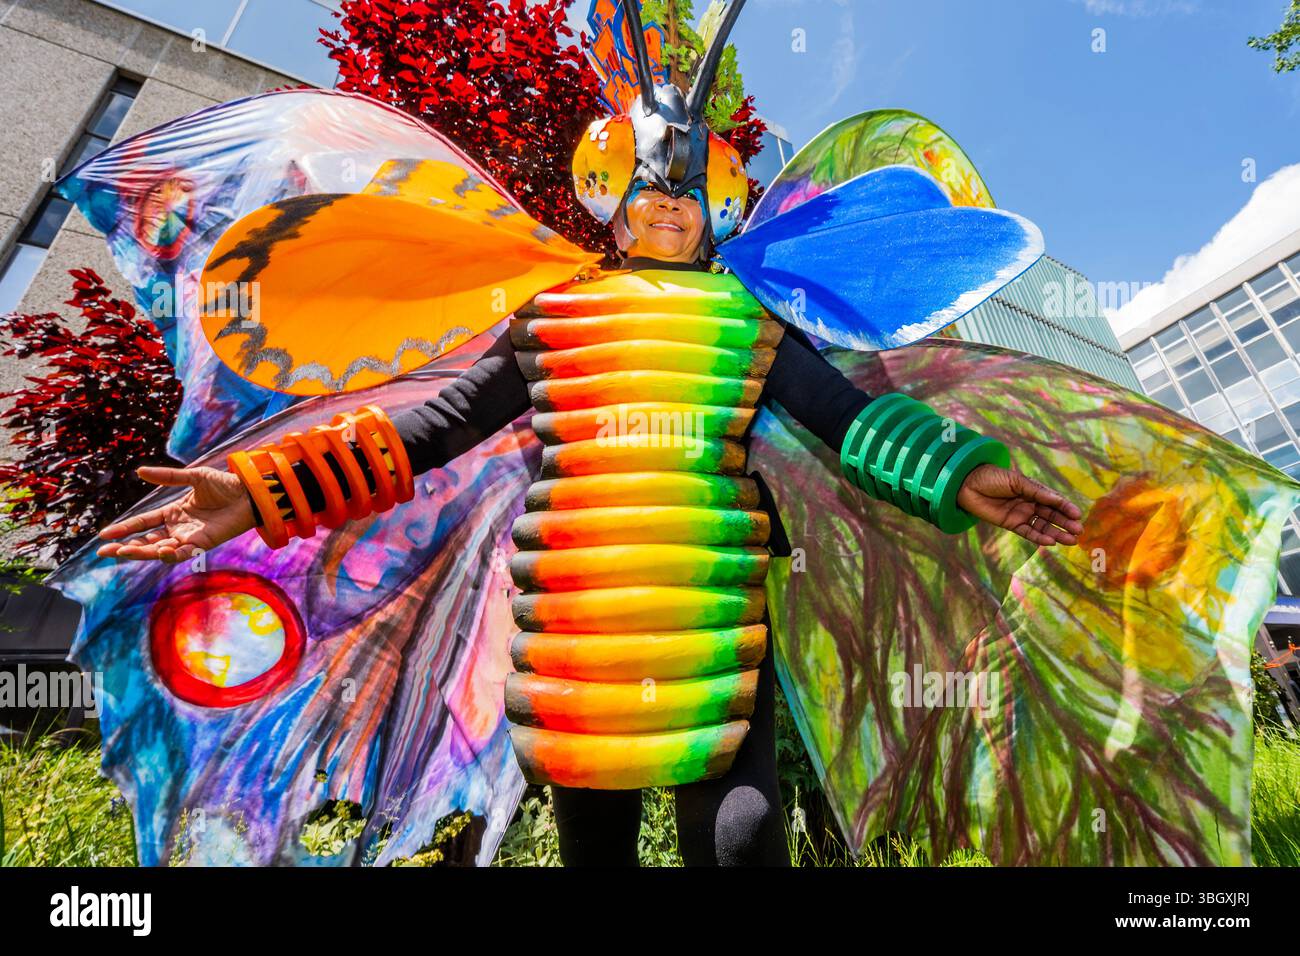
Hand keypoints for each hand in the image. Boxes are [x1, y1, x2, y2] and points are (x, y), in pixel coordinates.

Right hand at [96, 466, 256, 562]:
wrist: (249, 494)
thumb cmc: (224, 485)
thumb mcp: (193, 477)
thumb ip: (168, 476)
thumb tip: (140, 471)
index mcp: (172, 513)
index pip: (142, 523)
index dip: (124, 529)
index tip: (104, 534)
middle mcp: (177, 528)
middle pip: (146, 540)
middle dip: (125, 547)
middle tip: (104, 552)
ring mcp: (189, 537)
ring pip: (160, 549)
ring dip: (143, 552)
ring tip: (123, 552)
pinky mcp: (203, 543)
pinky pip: (185, 553)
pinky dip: (173, 555)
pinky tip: (161, 553)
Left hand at [955, 463, 1083, 546]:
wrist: (967, 485)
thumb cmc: (992, 477)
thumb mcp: (1016, 481)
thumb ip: (1036, 492)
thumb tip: (1058, 500)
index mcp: (1033, 490)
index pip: (1053, 500)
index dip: (1065, 507)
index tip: (1077, 514)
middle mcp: (1030, 502)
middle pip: (1051, 515)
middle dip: (1065, 523)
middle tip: (1078, 531)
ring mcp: (1021, 514)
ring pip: (1043, 526)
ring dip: (1056, 533)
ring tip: (1070, 540)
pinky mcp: (1011, 524)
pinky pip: (1028, 532)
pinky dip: (1039, 537)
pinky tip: (1050, 541)